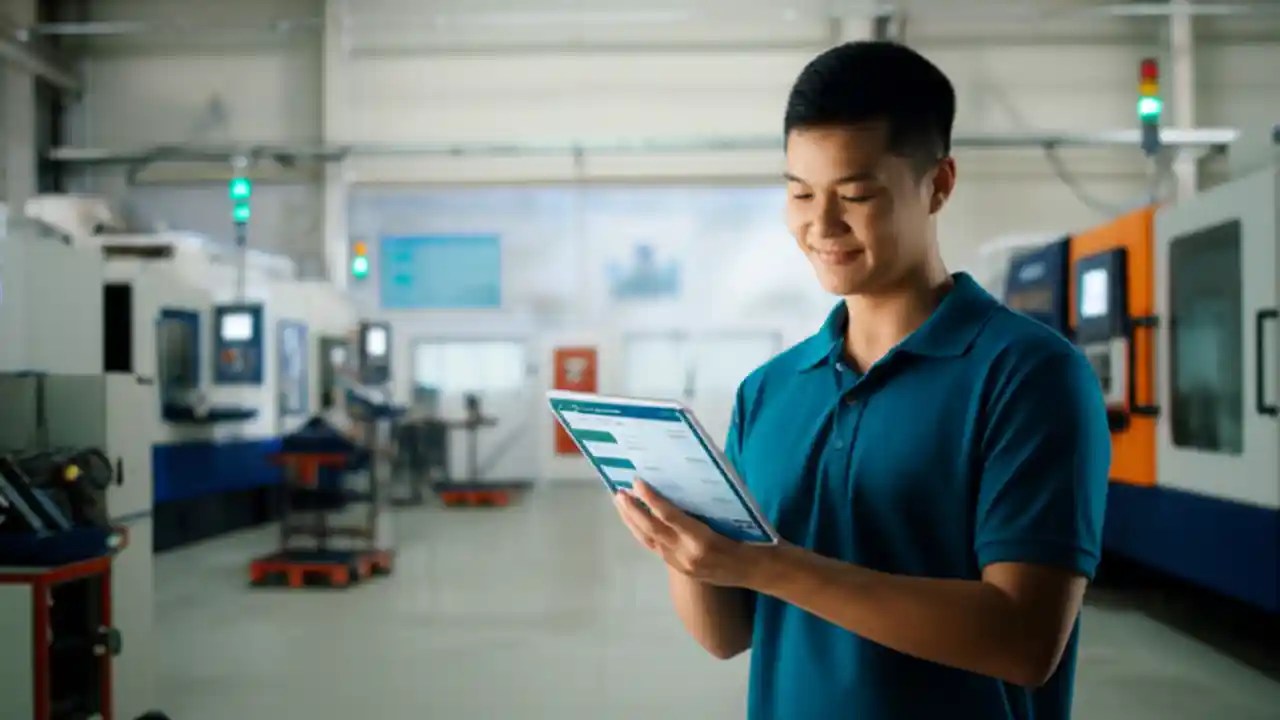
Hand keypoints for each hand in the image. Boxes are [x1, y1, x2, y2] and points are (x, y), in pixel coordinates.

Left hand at [613, 479, 771, 588]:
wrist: (760, 572)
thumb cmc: (753, 537)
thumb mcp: (734, 517)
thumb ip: (706, 506)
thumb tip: (684, 481)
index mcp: (704, 541)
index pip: (670, 517)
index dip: (651, 499)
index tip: (637, 482)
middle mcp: (688, 555)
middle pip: (652, 530)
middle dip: (633, 510)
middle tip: (619, 491)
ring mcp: (682, 565)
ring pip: (649, 541)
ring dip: (632, 521)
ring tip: (620, 502)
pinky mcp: (680, 569)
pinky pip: (656, 548)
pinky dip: (642, 532)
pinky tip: (635, 521)